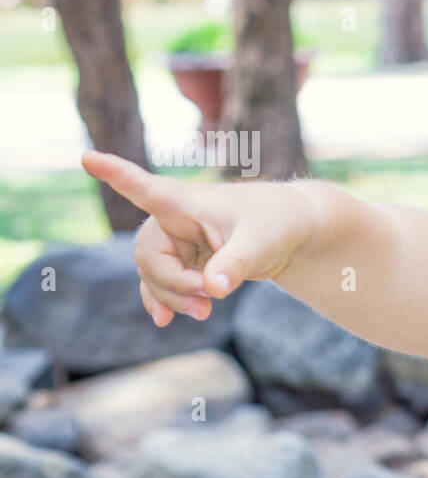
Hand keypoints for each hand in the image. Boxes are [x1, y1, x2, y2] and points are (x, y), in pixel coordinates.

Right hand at [81, 150, 315, 327]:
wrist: (287, 231)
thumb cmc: (274, 224)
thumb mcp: (260, 243)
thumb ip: (236, 264)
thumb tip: (213, 290)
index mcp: (188, 202)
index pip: (147, 189)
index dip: (117, 175)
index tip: (89, 158)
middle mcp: (173, 218)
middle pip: (150, 257)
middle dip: (174, 284)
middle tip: (209, 301)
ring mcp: (175, 240)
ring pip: (154, 275)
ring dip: (174, 297)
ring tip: (206, 312)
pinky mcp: (183, 259)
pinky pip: (159, 282)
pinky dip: (162, 300)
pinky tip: (164, 320)